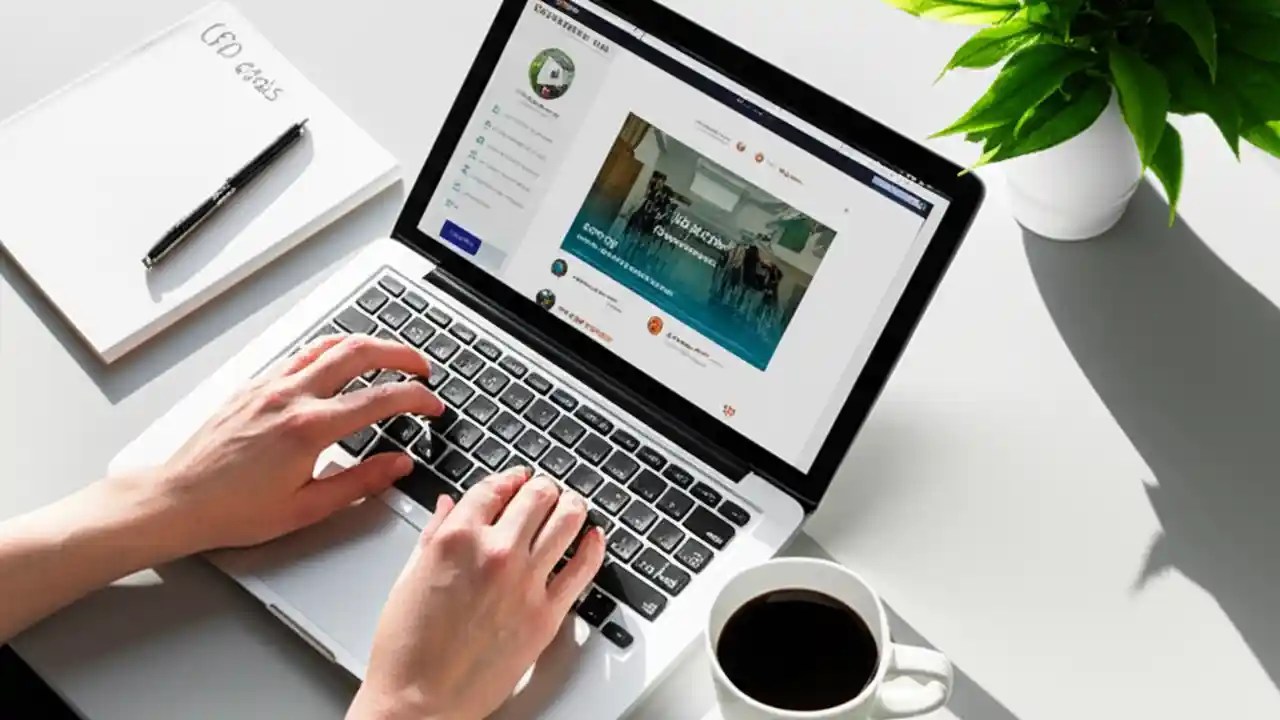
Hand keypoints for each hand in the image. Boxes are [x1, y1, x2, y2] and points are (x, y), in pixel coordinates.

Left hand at [141, 333, 445, 555]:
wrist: (178, 501)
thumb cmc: (233, 510)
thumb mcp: (307, 508)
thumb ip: (361, 482)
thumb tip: (398, 465)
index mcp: (309, 428)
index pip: (381, 399)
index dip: (417, 398)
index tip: (432, 405)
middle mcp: (290, 397)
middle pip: (359, 352)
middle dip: (400, 354)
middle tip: (421, 368)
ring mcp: (269, 386)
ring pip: (329, 344)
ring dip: (367, 344)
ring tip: (388, 356)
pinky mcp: (253, 386)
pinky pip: (301, 355)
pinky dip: (331, 351)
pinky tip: (339, 363)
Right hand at [348, 469, 606, 719]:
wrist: (418, 702)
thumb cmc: (406, 649)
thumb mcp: (409, 577)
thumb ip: (435, 534)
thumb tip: (450, 505)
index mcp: (456, 539)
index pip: (493, 487)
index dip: (509, 478)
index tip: (516, 478)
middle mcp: (495, 553)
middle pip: (536, 496)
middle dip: (542, 489)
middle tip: (544, 492)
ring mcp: (525, 582)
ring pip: (567, 520)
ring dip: (570, 506)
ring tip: (570, 506)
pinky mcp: (547, 614)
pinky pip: (583, 568)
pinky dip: (593, 545)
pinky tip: (592, 537)